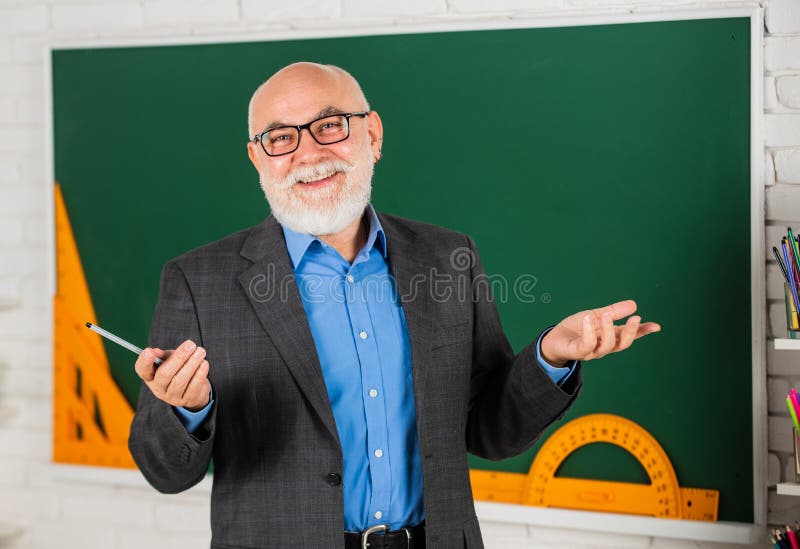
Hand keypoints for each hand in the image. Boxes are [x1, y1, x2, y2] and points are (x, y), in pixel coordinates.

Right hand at [134, 340, 210, 410]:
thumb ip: (164, 355)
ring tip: (200, 352)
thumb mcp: (169, 360)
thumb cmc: (179, 370)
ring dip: (192, 364)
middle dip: (178, 358)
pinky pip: (193, 387)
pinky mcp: (187, 400)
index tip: (149, 351)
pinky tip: (204, 364)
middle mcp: (158, 388)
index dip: (144, 361)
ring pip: (180, 380)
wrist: (194, 390)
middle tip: (190, 345)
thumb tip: (156, 351)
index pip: (142, 370)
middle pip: (165, 374)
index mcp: (151, 376)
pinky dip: (200, 374)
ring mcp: (172, 397)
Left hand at [540, 299, 659, 365]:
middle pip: (622, 344)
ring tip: (606, 314)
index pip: (629, 335)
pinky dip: (589, 332)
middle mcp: (603, 346)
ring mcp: (592, 351)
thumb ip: (613, 311)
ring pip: (606, 345)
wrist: (554, 338)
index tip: (656, 326)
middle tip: (635, 318)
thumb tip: (634, 304)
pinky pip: (586, 344)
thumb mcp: (596, 316)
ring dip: (608, 328)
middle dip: (630, 332)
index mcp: (610, 337)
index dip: (642, 331)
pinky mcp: (577, 352)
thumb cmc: (576, 329)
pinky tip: (589, 318)